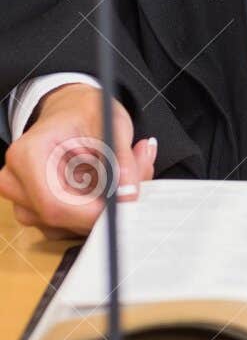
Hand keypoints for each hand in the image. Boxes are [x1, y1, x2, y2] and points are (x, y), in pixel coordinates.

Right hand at [0, 83, 155, 238]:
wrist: (70, 112)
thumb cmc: (84, 112)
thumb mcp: (110, 123)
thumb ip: (121, 158)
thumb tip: (128, 193)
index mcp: (27, 156)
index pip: (55, 204)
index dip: (92, 212)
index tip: (124, 203)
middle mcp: (17, 184)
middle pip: (64, 219)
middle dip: (105, 207)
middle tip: (136, 177)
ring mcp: (24, 203)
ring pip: (71, 226)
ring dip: (105, 208)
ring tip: (124, 171)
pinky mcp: (38, 215)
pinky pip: (71, 227)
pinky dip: (96, 211)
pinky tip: (109, 184)